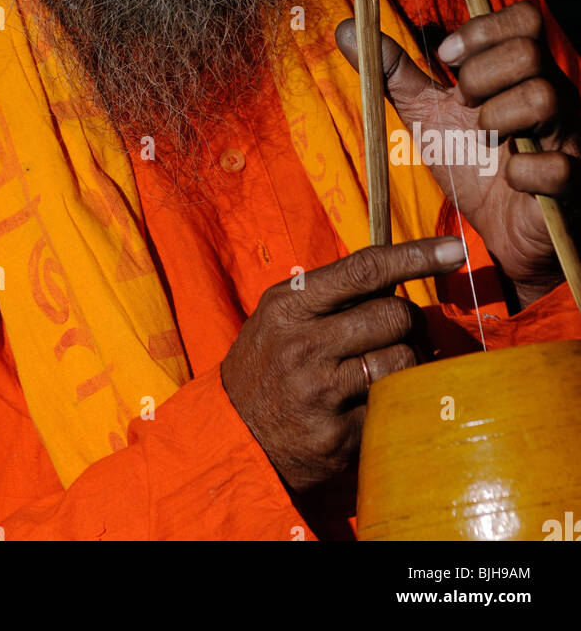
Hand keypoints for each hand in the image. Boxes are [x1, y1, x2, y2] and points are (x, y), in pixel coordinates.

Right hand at [220, 237, 465, 495]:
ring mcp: (321, 393)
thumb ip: (329, 294)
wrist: (233, 436)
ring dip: (405, 361)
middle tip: (394, 332)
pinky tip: (373, 403)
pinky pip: (394, 406)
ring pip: (402, 360)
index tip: (452, 249)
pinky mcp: (340, 436)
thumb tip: (396, 270)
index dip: (414, 255)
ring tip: (384, 367)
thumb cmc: (266, 364)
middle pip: (393, 315)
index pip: (364, 269)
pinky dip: (393, 401)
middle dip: (405, 320)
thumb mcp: (280, 316)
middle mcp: (304, 345)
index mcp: (289, 305)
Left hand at [336, 2, 580, 302]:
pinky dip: (520, 174)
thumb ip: (392, 72)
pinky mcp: (570, 183)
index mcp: (520, 72)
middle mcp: (552, 94)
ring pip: (543, 96)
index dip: (481, 30)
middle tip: (464, 105)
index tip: (445, 58)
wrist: (495, 234)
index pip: (524, 18)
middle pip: (528, 52)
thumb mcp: (425, 113)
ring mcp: (568, 136)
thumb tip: (344, 27)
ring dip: (497, 117)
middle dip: (480, 77)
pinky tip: (508, 180)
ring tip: (484, 139)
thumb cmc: (469, 163)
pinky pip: (557, 166)